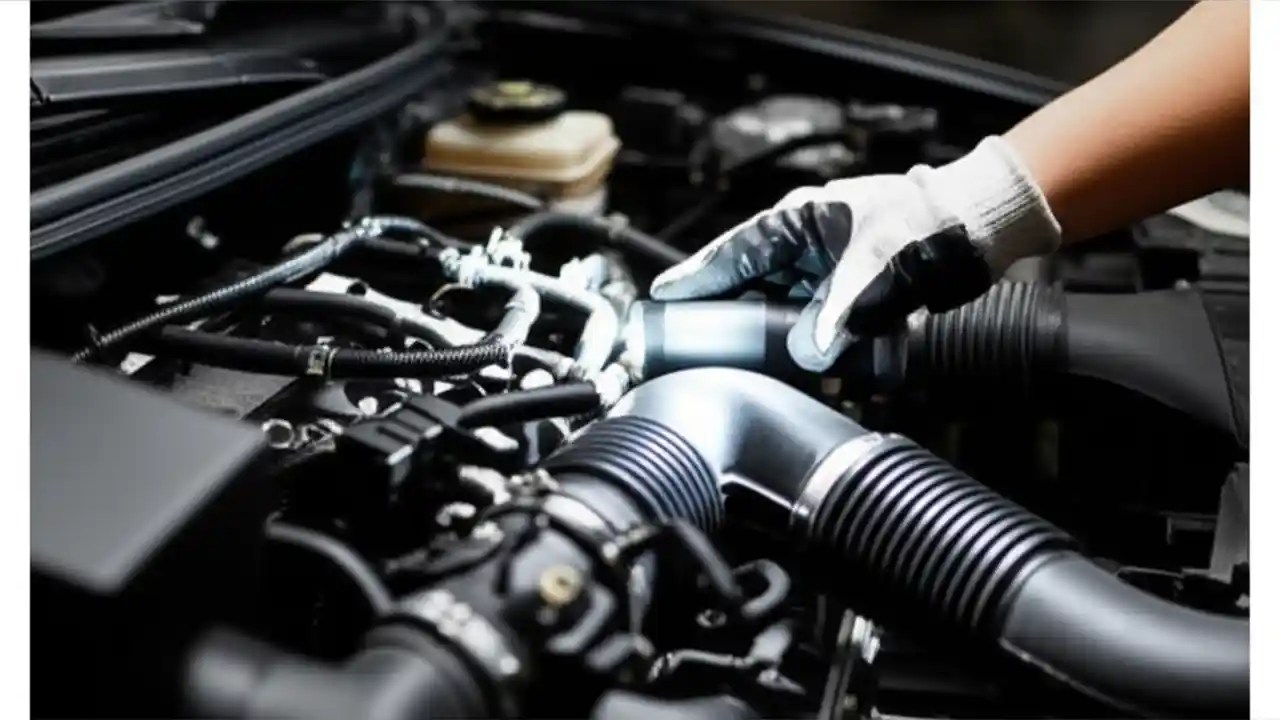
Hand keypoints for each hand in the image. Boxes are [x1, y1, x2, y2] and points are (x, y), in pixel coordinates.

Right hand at [649, 136, 1061, 370]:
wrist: (975, 226)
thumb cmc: (923, 227)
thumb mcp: (875, 268)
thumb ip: (839, 314)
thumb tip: (808, 357)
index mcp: (795, 221)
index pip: (729, 254)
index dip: (693, 280)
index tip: (660, 303)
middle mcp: (802, 245)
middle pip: (748, 287)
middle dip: (731, 322)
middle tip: (700, 351)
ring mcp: (822, 269)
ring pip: (779, 310)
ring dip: (773, 341)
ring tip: (755, 370)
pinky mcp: (845, 292)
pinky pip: (812, 323)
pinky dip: (810, 346)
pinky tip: (813, 372)